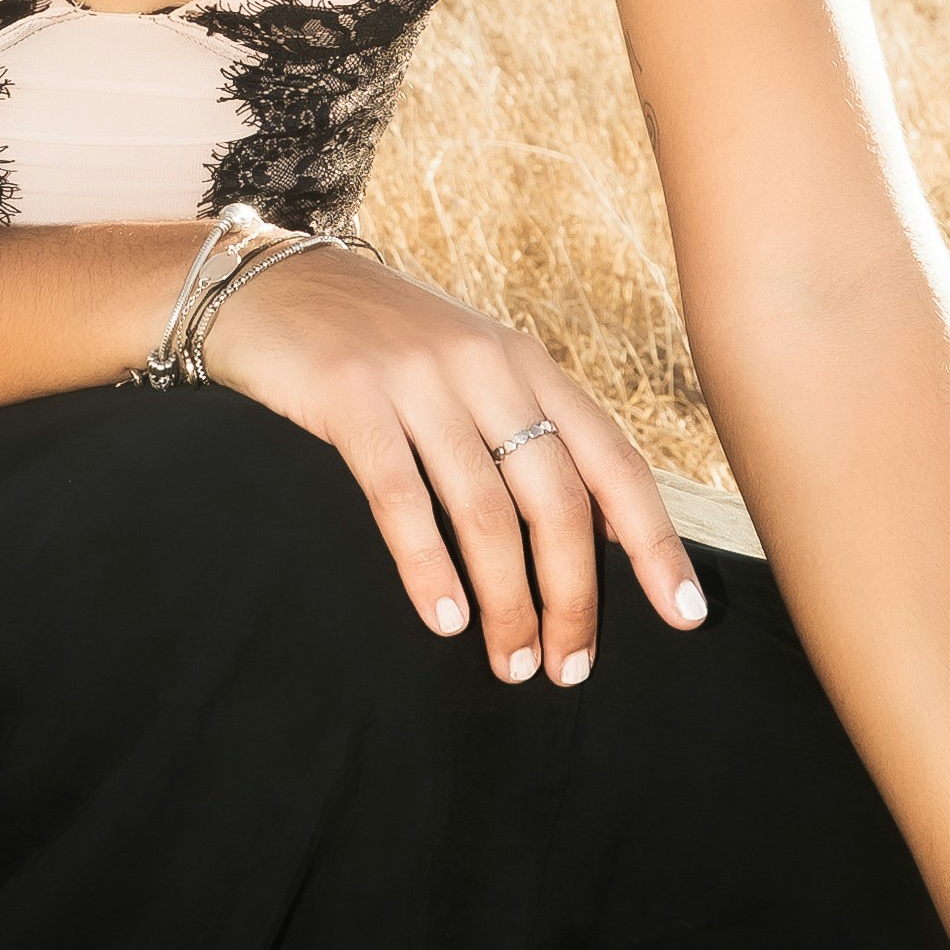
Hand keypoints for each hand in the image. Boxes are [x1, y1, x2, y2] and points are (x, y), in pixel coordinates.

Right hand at [200, 240, 712, 684]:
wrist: (266, 281)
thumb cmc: (376, 342)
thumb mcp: (470, 367)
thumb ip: (530, 429)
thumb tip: (600, 530)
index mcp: (527, 365)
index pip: (614, 461)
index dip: (653, 542)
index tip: (683, 615)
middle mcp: (486, 367)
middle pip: (557, 500)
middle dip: (573, 596)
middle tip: (568, 668)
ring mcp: (418, 380)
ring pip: (487, 512)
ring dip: (508, 601)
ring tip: (512, 662)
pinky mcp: (350, 397)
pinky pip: (401, 499)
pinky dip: (428, 568)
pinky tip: (445, 619)